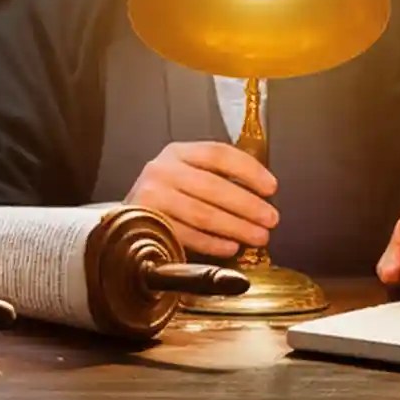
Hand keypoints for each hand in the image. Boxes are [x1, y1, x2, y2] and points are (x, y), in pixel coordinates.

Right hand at [125, 141, 278, 257]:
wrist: (128, 218)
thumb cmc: (169, 196)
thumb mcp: (188, 175)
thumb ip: (218, 177)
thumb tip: (262, 194)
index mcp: (178, 152)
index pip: (219, 154)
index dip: (249, 170)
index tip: (271, 187)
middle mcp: (163, 171)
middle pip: (214, 186)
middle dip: (248, 205)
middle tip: (270, 218)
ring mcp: (154, 198)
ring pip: (203, 213)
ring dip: (236, 227)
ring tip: (258, 236)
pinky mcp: (149, 224)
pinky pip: (188, 235)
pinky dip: (213, 243)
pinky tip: (231, 247)